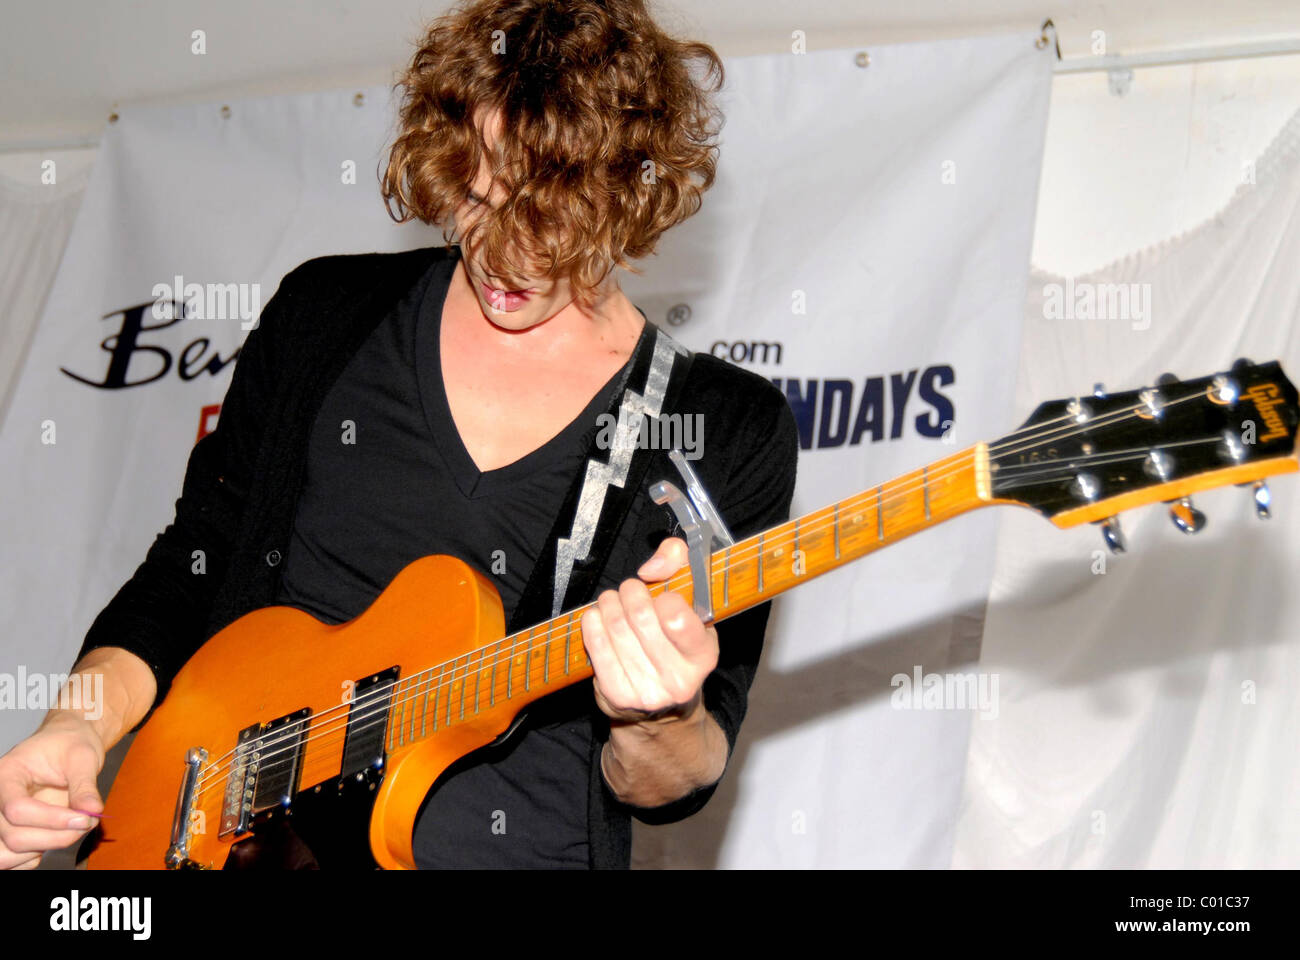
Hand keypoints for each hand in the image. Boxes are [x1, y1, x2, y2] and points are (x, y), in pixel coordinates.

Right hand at [0, 716, 105, 869]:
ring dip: (44, 849)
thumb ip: (85, 785)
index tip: (85, 818)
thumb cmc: (71, 744)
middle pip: (12, 835)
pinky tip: (56, 839)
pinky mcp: (10, 830)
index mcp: (8, 774)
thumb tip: (92, 812)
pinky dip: (32, 859)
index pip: (17, 808)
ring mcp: (2, 816)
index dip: (52, 819)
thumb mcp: (83, 757)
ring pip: (7, 852)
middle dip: (55, 837)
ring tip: (73, 830)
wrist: (67, 742)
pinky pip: (10, 859)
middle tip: (87, 823)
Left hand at [581, 537, 718, 723]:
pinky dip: (593, 623)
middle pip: (640, 616)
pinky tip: (599, 618)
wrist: (661, 702)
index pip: (677, 617)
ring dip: (609, 604)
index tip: (661, 595)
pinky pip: (596, 645)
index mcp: (704, 655)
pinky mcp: (618, 695)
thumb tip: (650, 569)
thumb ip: (678, 564)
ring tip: (613, 601)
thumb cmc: (675, 641)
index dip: (664, 597)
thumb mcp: (692, 602)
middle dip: (630, 592)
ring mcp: (648, 692)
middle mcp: (679, 679)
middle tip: (630, 590)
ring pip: (615, 627)